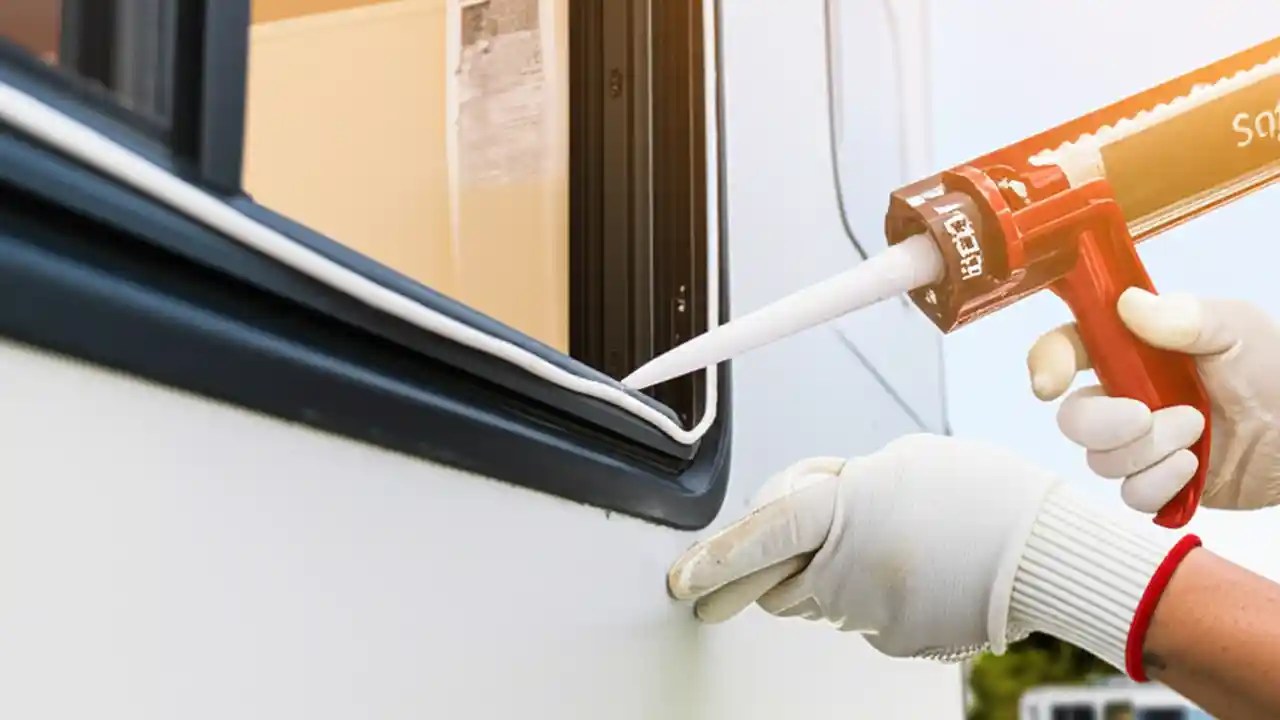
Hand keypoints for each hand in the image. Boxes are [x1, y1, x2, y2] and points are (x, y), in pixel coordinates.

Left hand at [667, 434, 1191, 676]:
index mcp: (842, 512)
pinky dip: (864, 595)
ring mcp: (869, 612)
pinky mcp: (894, 640)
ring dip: (814, 579)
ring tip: (864, 547)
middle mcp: (847, 570)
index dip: (713, 560)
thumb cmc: (980, 495)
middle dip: (744, 582)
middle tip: (708, 592)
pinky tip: (901, 568)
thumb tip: (805, 515)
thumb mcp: (894, 464)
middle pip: (772, 584)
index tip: (681, 581)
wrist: (1047, 551)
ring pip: (812, 601)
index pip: (759, 537)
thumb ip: (836, 490)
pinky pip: (857, 617)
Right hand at [1027, 288, 1279, 512]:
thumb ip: (1186, 316)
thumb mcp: (1237, 329)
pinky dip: (1159, 483)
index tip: (1052, 383)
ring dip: (1148, 450)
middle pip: (1073, 417)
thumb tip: (1130, 305)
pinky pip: (1130, 494)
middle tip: (1144, 415)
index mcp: (1132, 351)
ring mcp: (1137, 442)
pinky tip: (1192, 468)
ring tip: (1196, 432)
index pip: (1066, 348)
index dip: (1046, 363)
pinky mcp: (1155, 482)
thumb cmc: (1274, 372)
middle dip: (1103, 423)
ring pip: (1101, 460)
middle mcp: (1125, 395)